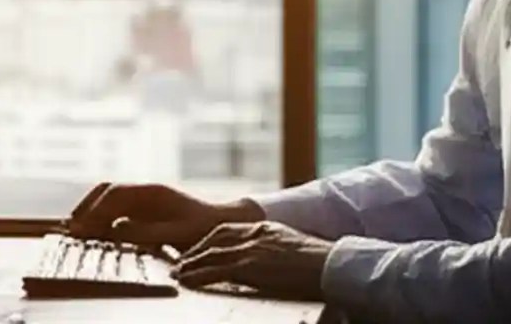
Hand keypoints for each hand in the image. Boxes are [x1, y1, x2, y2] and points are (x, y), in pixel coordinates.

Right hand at [65, 182, 263, 249]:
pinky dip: (102, 217)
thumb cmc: (203, 228)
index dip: (95, 209)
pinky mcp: (144, 210)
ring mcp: (144, 199)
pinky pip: (117, 209)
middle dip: (87, 206)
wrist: (222, 223)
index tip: (81, 225)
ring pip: (109, 198)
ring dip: (92, 211)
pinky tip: (95, 232)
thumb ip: (147, 232)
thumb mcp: (177, 233)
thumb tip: (117, 229)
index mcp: (152, 192)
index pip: (115, 193)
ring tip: (77, 229)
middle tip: (71, 226)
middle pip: (107, 191)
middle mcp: (145, 191)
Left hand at [172, 221, 332, 299]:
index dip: (208, 240)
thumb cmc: (319, 263)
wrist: (332, 265)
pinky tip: (188, 282)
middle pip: (215, 238)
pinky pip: (216, 271)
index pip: (227, 230)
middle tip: (181, 262)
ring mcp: (251, 249)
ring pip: (211, 254)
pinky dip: (199, 276)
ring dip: (191, 264)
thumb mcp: (292, 248)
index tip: (197, 249)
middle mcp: (254, 234)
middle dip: (196, 250)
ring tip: (178, 274)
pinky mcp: (250, 266)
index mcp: (264, 228)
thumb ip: (275, 249)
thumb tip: (268, 262)